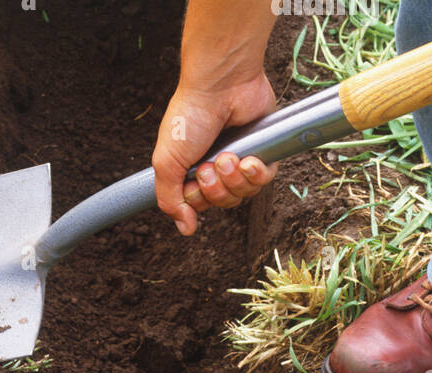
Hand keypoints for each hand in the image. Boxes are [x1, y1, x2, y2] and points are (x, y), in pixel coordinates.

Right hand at [153, 72, 278, 235]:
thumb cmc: (190, 116)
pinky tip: (248, 159)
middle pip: (223, 202)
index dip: (199, 200)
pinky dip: (256, 174)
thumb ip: (169, 199)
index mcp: (192, 169)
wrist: (221, 85)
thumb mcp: (166, 163)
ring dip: (235, 180)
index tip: (194, 180)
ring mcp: (241, 159)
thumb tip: (186, 228)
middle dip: (217, 189)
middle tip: (211, 166)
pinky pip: (264, 180)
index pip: (200, 204)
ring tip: (229, 157)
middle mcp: (217, 166)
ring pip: (244, 195)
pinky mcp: (263, 150)